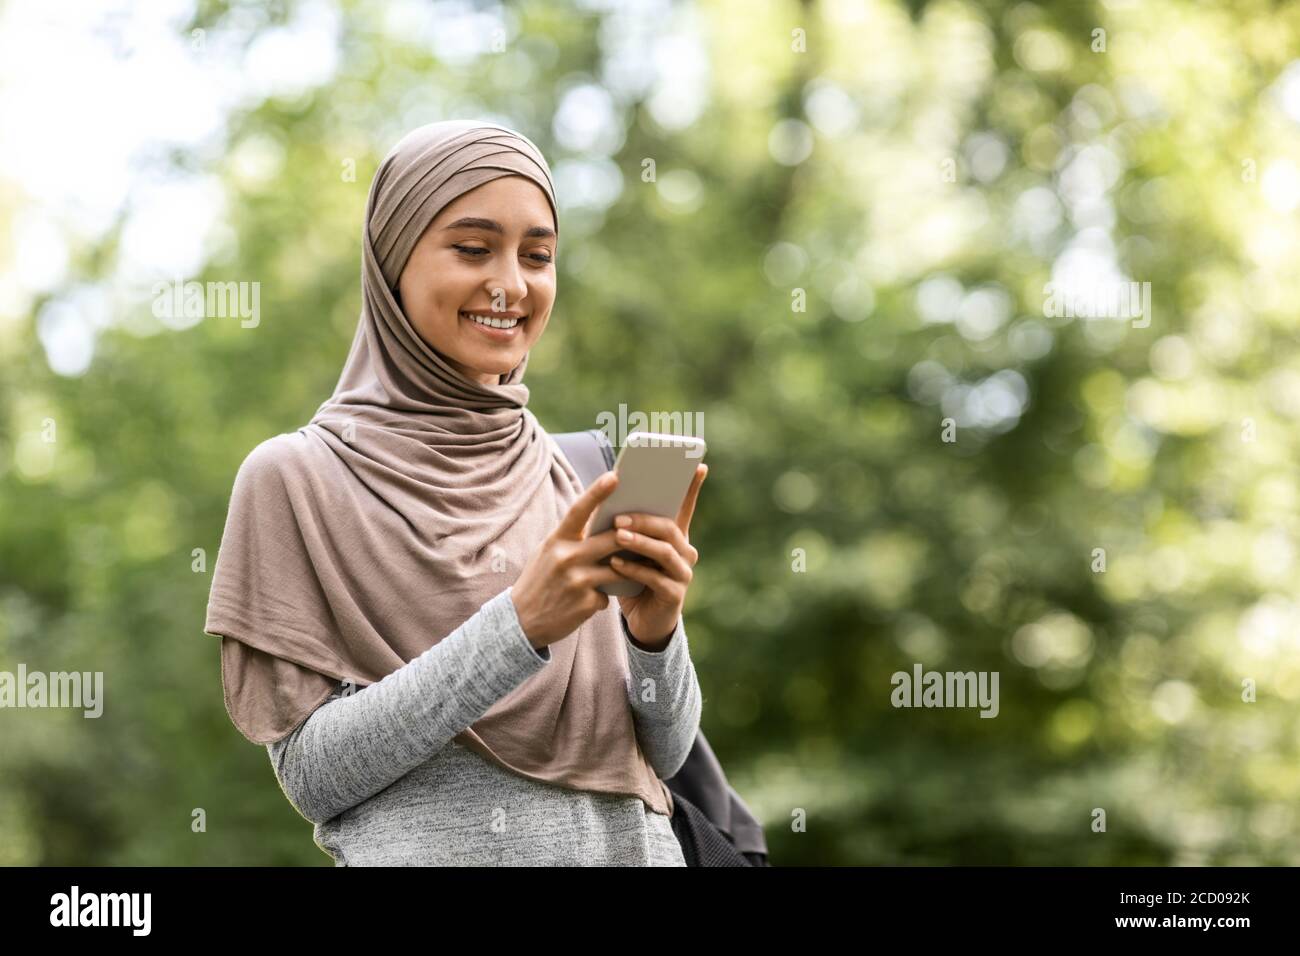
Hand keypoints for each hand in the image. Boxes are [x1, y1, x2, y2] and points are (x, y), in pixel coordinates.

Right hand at [510, 471, 630, 648]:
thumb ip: (573, 540)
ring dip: (625, 571)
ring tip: (623, 573)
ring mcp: (577, 581)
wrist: (520, 622)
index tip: (615, 476)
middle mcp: (567, 558)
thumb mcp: (548, 554)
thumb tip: (605, 524)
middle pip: (612, 540)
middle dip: (631, 537)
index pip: (579, 510)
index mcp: (557, 541)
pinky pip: (608, 596)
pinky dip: (603, 598)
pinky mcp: (586, 603)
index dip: (598, 492)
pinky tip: (587, 603)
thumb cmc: (540, 582)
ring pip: (618, 569)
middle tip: (648, 532)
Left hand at [610, 464, 706, 649]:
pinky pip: (655, 578)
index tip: (699, 465)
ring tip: (617, 535)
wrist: (642, 621)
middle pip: (670, 528)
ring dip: (639, 542)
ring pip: (664, 551)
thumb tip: (606, 499)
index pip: (685, 507)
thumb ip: (626, 528)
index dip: (693, 487)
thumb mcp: (629, 550)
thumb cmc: (633, 579)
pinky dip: (634, 570)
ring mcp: (682, 573)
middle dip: (644, 519)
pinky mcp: (675, 595)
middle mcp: (685, 551)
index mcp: (675, 536)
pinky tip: (616, 565)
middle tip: (619, 516)